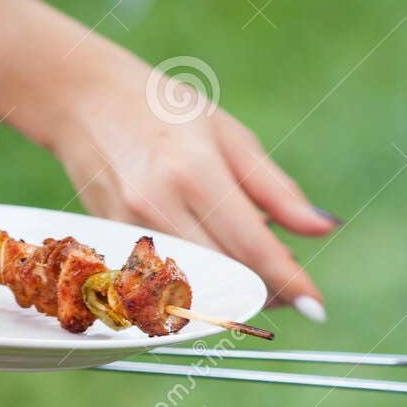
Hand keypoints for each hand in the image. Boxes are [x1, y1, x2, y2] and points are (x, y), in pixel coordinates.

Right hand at [50, 50, 334, 317]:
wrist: (82, 100)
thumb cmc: (167, 112)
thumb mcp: (233, 138)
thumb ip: (278, 191)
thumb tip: (324, 228)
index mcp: (195, 173)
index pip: (251, 244)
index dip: (288, 280)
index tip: (318, 306)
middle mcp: (158, 205)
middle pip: (225, 272)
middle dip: (267, 290)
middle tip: (295, 289)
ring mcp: (129, 227)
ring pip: (197, 282)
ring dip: (236, 289)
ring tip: (261, 276)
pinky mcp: (112, 240)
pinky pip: (167, 276)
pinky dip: (202, 279)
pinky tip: (220, 264)